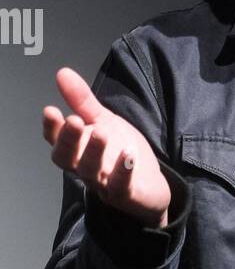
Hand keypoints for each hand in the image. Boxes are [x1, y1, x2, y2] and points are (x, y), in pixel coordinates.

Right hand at [42, 66, 171, 226]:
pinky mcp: (126, 195)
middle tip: (73, 121)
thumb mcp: (103, 121)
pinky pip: (120, 187)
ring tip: (101, 132)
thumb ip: (82, 102)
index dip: (52, 128)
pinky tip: (128, 155)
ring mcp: (103, 184)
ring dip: (94, 152)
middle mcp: (84, 168)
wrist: (150, 185)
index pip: (57, 141)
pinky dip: (123, 172)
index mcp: (77, 150)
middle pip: (68, 159)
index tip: (50, 110)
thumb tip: (62, 72)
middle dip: (68, 140)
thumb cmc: (120, 152)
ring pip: (91, 172)